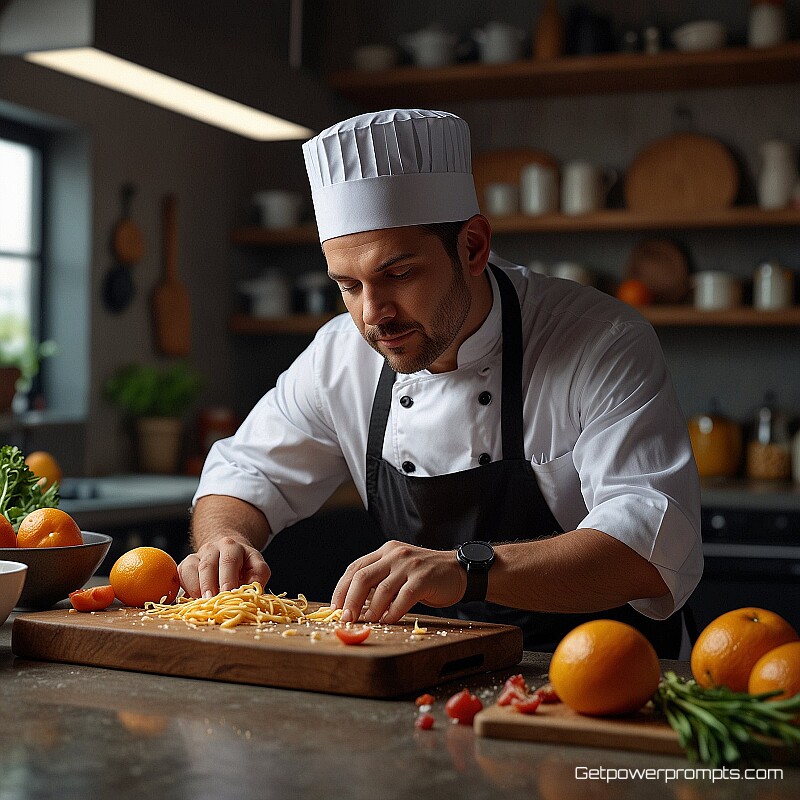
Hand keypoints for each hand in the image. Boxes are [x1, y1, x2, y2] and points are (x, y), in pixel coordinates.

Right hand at [178, 536, 271, 597]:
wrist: (227, 551)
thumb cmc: (243, 564)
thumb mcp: (256, 567)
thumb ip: (258, 578)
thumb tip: (251, 592)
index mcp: (232, 547)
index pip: (229, 561)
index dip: (228, 578)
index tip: (228, 593)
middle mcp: (213, 548)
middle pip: (208, 566)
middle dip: (209, 584)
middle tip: (211, 601)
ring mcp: (198, 555)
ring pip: (192, 569)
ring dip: (197, 588)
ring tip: (203, 602)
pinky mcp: (186, 564)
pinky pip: (182, 574)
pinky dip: (187, 588)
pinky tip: (195, 598)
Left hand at [331, 540, 466, 623]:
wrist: (459, 571)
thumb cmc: (426, 577)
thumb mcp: (399, 570)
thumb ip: (379, 581)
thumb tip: (354, 606)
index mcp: (386, 551)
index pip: (355, 568)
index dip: (341, 589)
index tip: (335, 607)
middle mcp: (395, 554)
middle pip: (362, 577)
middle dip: (350, 601)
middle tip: (346, 619)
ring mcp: (410, 565)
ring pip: (381, 590)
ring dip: (371, 610)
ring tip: (368, 622)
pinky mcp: (424, 578)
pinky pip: (402, 598)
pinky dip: (392, 613)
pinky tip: (388, 620)